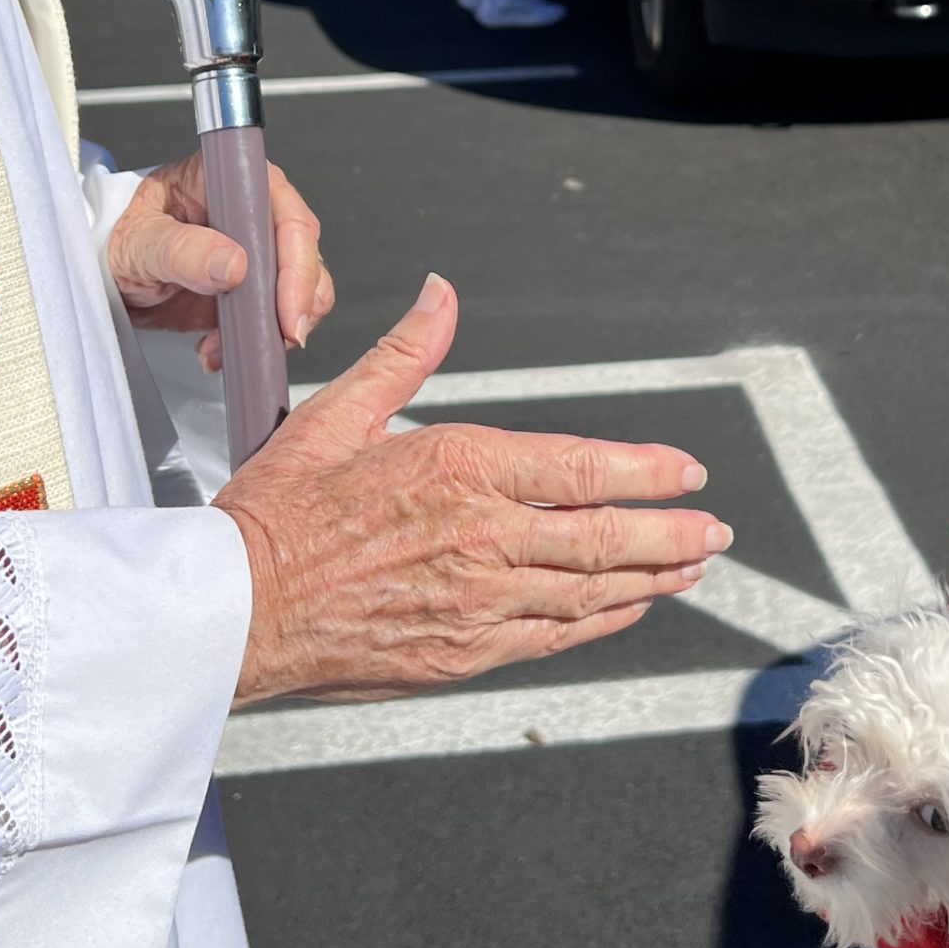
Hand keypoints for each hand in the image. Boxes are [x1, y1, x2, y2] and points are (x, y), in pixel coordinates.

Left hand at [108, 151, 332, 367]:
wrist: (107, 274)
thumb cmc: (117, 239)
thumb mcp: (140, 244)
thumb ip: (182, 250)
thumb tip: (235, 264)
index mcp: (232, 182)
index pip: (286, 215)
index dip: (297, 261)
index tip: (287, 307)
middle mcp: (254, 212)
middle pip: (304, 253)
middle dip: (296, 302)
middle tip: (277, 337)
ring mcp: (258, 251)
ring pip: (304, 288)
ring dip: (275, 326)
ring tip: (223, 346)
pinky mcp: (254, 287)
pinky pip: (278, 315)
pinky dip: (258, 340)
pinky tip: (218, 350)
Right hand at [220, 274, 728, 705]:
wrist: (234, 611)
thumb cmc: (278, 515)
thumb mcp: (338, 414)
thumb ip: (406, 353)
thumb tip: (440, 294)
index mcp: (458, 468)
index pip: (581, 467)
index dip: (646, 471)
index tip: (685, 470)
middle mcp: (481, 538)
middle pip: (603, 535)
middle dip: (670, 530)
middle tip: (714, 528)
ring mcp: (478, 602)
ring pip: (589, 589)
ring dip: (651, 577)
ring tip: (689, 566)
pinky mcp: (464, 653)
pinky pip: (554, 636)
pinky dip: (601, 620)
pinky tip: (627, 607)